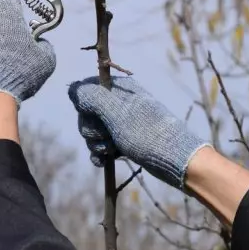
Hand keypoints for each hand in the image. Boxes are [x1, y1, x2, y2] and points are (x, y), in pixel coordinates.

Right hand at [68, 76, 210, 188]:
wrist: (175, 161)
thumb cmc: (148, 133)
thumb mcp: (117, 112)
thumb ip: (92, 98)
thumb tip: (73, 88)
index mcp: (120, 89)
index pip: (87, 90)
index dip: (85, 105)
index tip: (96, 115)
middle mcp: (119, 103)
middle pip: (86, 114)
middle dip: (92, 129)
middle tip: (108, 136)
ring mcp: (121, 124)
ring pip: (92, 132)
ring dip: (97, 143)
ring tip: (113, 149)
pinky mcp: (122, 142)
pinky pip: (100, 146)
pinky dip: (100, 155)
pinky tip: (107, 160)